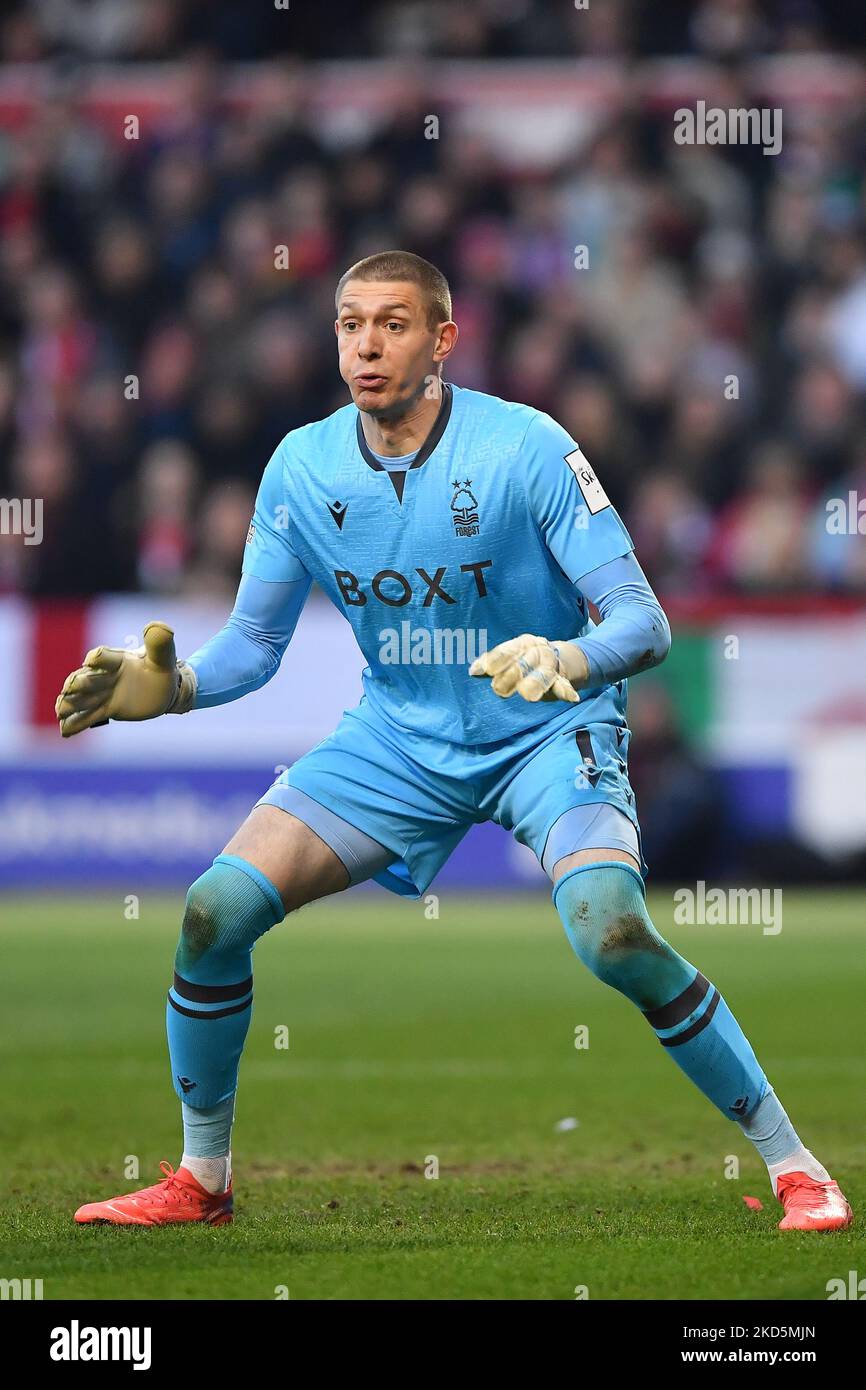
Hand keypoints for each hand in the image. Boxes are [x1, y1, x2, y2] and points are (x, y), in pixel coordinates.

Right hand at [55, 622, 194, 737]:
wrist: (162, 689)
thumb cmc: (162, 670)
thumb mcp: (164, 658)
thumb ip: (160, 644)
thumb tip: (158, 626)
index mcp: (117, 660)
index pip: (104, 657)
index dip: (97, 658)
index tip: (91, 661)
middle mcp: (105, 676)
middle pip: (87, 679)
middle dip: (78, 683)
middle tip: (71, 688)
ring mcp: (103, 694)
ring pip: (81, 699)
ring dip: (70, 703)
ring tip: (60, 711)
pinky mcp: (105, 709)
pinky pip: (87, 717)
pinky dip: (75, 723)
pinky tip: (64, 732)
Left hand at [469, 634, 586, 703]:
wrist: (555, 659)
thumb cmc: (523, 659)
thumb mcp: (509, 657)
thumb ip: (491, 663)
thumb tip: (473, 672)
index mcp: (523, 643)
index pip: (508, 650)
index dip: (496, 659)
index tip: (485, 670)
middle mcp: (538, 651)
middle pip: (525, 662)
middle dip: (513, 674)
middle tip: (498, 689)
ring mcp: (550, 665)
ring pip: (543, 674)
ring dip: (536, 683)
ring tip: (528, 695)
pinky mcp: (560, 679)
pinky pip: (563, 685)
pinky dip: (567, 691)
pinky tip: (572, 698)